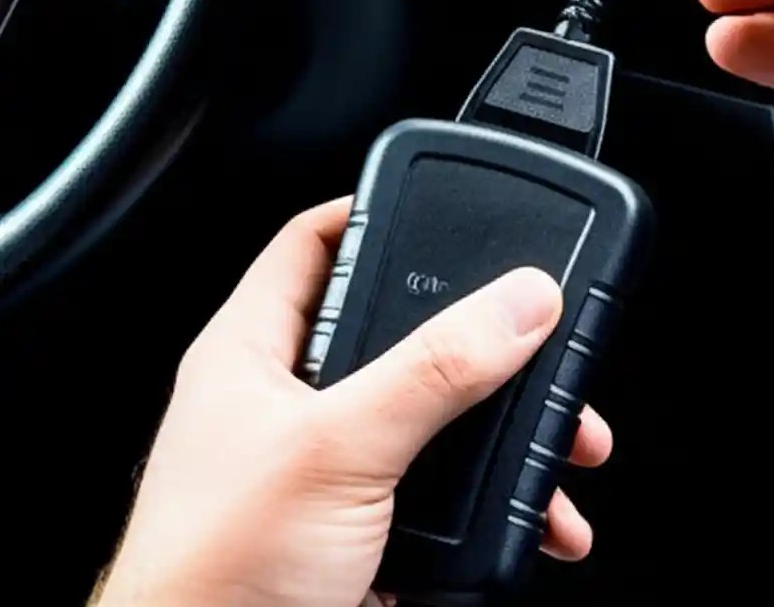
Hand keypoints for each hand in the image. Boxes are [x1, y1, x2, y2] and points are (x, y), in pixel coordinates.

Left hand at [93, 198, 611, 606]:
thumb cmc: (210, 577)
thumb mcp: (336, 451)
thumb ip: (430, 373)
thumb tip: (513, 303)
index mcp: (256, 355)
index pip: (314, 244)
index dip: (376, 211)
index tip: (447, 204)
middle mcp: (293, 404)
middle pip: (402, 336)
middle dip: (482, 343)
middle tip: (540, 338)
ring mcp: (332, 471)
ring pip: (440, 423)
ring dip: (507, 435)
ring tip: (563, 439)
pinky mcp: (367, 531)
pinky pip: (450, 498)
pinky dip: (502, 509)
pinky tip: (535, 518)